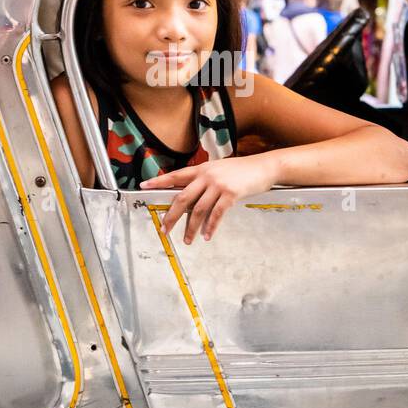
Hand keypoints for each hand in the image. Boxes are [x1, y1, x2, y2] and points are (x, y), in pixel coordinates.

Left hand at [140, 154, 278, 244]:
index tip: (143, 186)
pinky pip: (216, 214)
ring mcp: (218, 184)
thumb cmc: (241, 170)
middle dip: (171, 216)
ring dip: (191, 228)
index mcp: (201, 169)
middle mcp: (207, 175)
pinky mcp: (231, 193)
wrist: (264, 167)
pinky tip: (207, 236)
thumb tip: (189, 196)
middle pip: (182, 197)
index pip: (175, 175)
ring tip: (187, 240)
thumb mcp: (219, 169)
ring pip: (198, 210)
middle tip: (164, 229)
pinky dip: (211, 227)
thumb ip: (204, 180)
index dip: (158, 181)